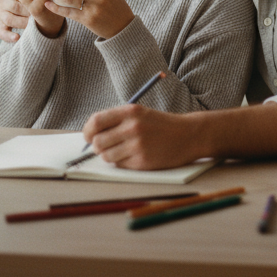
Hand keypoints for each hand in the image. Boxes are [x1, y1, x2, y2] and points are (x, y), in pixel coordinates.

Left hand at [83, 105, 202, 169]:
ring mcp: (137, 145)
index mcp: (130, 111)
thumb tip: (89, 135)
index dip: (87, 131)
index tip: (88, 136)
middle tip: (105, 146)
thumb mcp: (140, 114)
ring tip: (123, 150)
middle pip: (97, 142)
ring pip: (106, 156)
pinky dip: (123, 162)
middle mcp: (133, 127)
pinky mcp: (142, 161)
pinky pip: (119, 165)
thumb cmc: (161, 125)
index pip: (96, 122)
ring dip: (109, 155)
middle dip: (97, 146)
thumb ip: (116, 121)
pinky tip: (136, 155)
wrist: (188, 135)